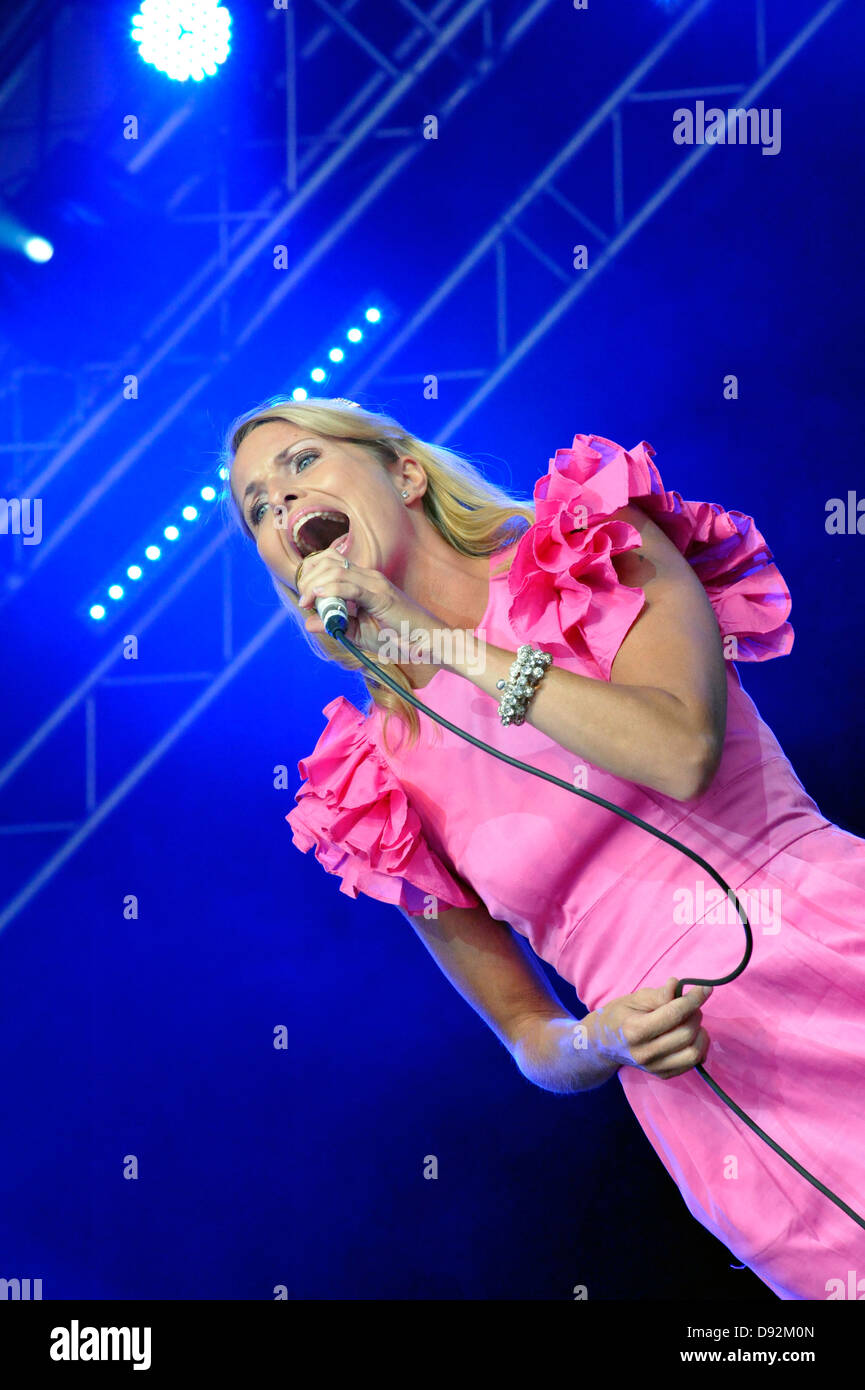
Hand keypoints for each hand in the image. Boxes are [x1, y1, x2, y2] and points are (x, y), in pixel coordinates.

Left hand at [291, 548, 450, 662]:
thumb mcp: (359, 633)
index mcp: (363, 581)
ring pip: (335, 570)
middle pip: (327, 562)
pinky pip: (350, 587)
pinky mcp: (381, 595)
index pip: (329, 563)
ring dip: (316, 585)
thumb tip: (308, 623)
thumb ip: (336, 625)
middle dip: (308, 579)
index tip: (304, 599)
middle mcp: (368, 576)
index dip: (311, 575)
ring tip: (309, 602)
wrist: (426, 641)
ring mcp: (375, 583)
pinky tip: (320, 598)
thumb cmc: (397, 636)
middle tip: (304, 601)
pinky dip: (331, 590)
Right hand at [589, 977, 711, 1079]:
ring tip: (691, 1021)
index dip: (693, 1000)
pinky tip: (691, 1036)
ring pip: (693, 1053)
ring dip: (700, 1033)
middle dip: (696, 1014)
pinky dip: (698, 1047)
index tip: (705, 988)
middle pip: (686, 1034)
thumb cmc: (618, 1016)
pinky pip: (691, 1064)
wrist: (602, 1045)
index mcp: (635, 1030)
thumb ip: (657, 995)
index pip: (673, 1015)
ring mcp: (654, 1067)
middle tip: (691, 1004)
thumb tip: (677, 985)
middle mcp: (645, 1053)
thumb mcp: (633, 999)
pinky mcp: (662, 1075)